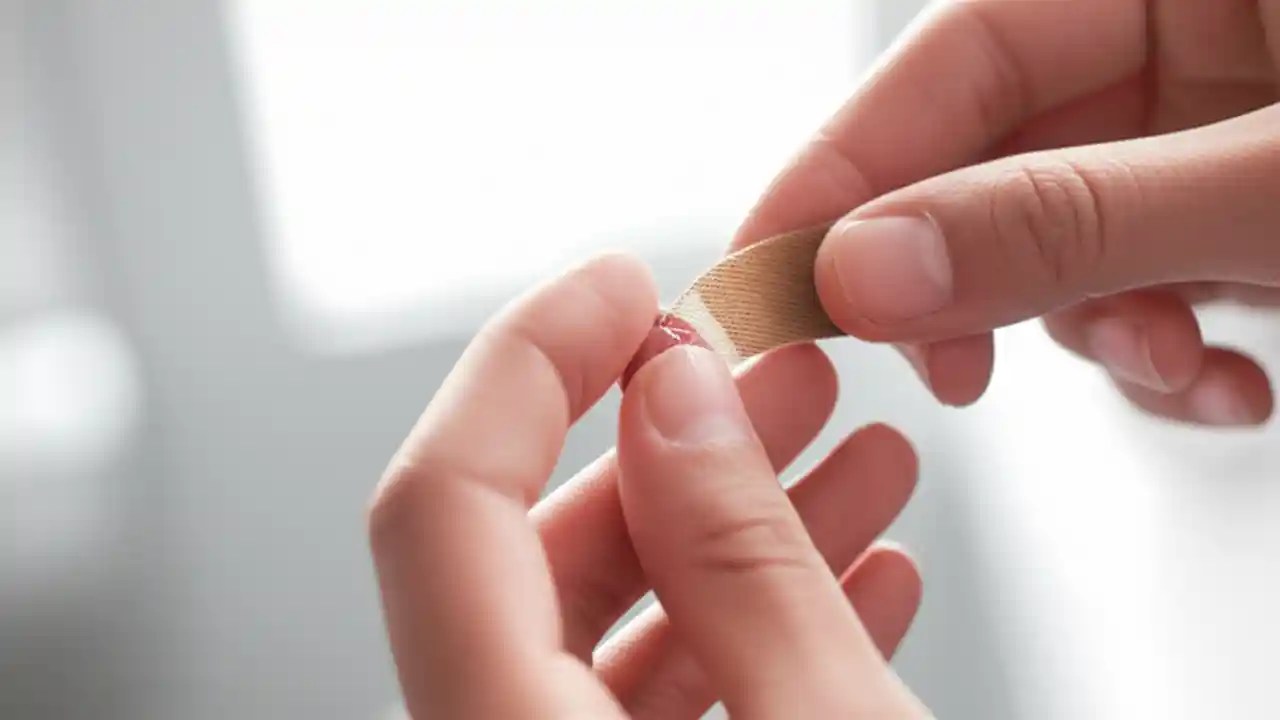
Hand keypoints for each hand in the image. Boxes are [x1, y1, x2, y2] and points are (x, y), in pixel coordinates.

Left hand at [368, 255, 929, 717]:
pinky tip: (862, 580)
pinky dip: (755, 631)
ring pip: (612, 626)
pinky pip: (662, 702)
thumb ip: (742, 569)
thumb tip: (682, 399)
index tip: (623, 289)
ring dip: (741, 529)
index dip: (528, 362)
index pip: (440, 503)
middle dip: (675, 442)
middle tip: (779, 373)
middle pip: (531, 556)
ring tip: (863, 459)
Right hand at [740, 0, 1279, 425]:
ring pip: (1064, 245)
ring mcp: (1216, 140)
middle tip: (945, 367)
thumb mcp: (1272, 192)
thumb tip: (862, 271)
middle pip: (996, 160)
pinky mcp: (1242, 225)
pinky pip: (1146, 293)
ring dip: (1096, 333)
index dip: (848, 169)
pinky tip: (1226, 385)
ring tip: (1172, 366)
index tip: (767, 278)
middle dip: (978, 280)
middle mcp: (1191, 45)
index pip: (961, 52)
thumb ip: (1065, 222)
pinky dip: (1164, 361)